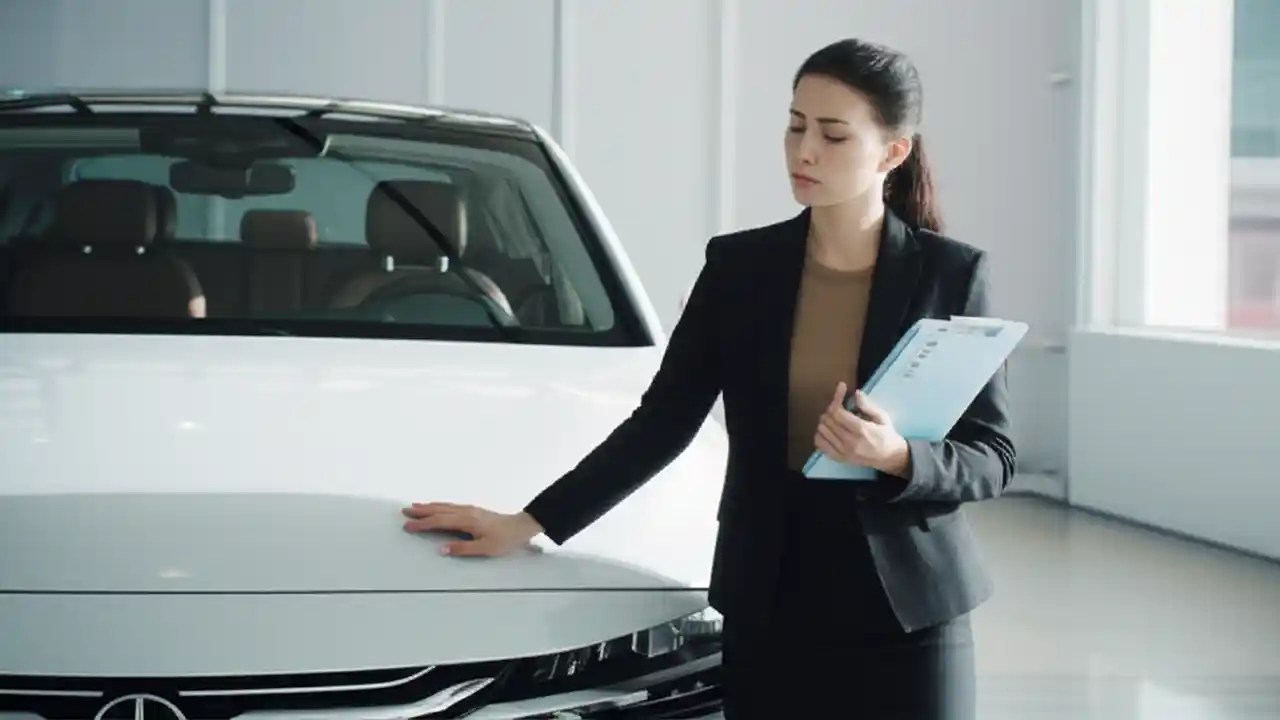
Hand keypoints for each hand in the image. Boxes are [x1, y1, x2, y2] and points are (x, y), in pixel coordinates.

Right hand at [401, 503, 543, 556]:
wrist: (520, 527)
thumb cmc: (504, 540)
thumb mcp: (485, 548)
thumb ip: (462, 549)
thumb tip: (441, 549)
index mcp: (466, 521)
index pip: (439, 522)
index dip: (422, 524)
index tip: (408, 526)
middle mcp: (466, 512)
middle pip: (439, 511)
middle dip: (421, 512)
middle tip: (405, 512)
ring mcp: (469, 509)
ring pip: (444, 506)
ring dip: (429, 506)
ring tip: (415, 507)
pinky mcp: (473, 510)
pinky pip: (451, 506)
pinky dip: (439, 505)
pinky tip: (437, 506)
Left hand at [814, 382, 911, 477]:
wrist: (890, 457)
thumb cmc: (886, 435)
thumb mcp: (882, 417)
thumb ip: (868, 406)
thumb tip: (856, 393)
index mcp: (862, 430)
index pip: (838, 413)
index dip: (836, 399)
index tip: (840, 390)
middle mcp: (850, 442)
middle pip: (828, 421)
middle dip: (831, 409)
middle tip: (838, 406)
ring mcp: (843, 452)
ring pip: (822, 431)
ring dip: (825, 421)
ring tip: (834, 418)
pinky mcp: (839, 458)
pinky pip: (820, 445)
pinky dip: (820, 435)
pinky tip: (828, 430)